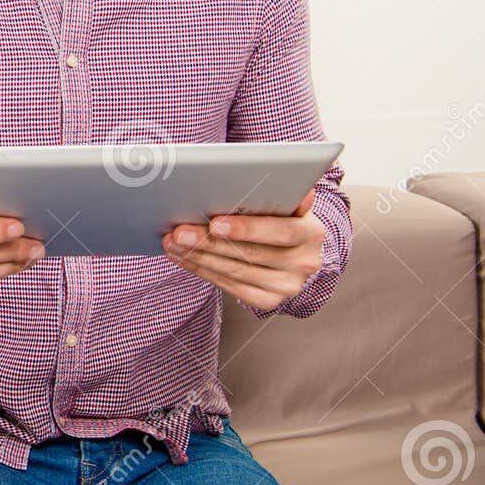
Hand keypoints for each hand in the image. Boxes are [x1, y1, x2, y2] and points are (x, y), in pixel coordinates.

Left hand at [163, 189, 325, 309]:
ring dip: (198, 256)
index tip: (214, 222)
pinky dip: (202, 270)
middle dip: (209, 242)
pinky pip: (230, 286)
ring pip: (236, 272)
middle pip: (251, 254)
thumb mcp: (288, 202)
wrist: (295, 251)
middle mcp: (304, 263)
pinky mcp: (268, 300)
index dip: (246, 228)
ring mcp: (287, 285)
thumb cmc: (282, 217)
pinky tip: (182, 257)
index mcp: (311, 234)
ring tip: (172, 241)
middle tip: (179, 231)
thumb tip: (294, 184)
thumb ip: (284, 193)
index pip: (280, 232)